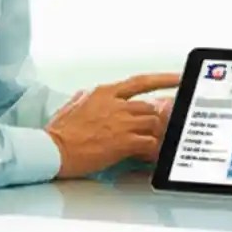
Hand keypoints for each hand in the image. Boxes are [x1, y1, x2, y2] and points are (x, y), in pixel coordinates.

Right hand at [45, 73, 179, 178]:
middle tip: (148, 129)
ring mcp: (121, 122)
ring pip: (152, 123)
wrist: (53, 150)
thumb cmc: (59, 132)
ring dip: (151, 134)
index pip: (141, 81)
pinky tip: (143, 154)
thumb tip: (86, 95)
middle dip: (150, 119)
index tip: (178, 78)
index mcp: (104, 93)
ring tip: (143, 143)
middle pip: (149, 107)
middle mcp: (115, 104)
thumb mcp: (71, 105)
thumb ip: (84, 98)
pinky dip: (150, 149)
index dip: (163, 78)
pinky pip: (149, 142)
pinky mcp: (124, 141)